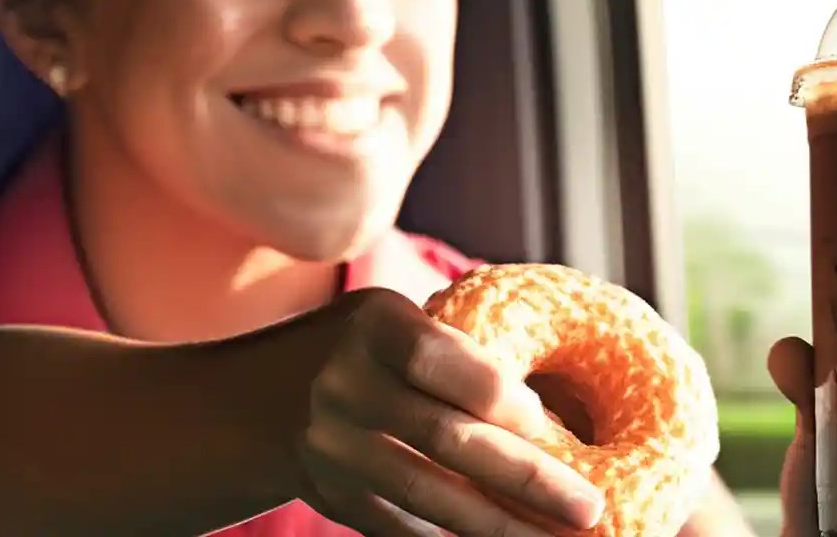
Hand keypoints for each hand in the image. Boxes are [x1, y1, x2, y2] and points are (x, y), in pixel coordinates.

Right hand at [295, 288, 604, 535]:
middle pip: (448, 439)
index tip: (556, 426)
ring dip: (502, 527)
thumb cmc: (356, 349)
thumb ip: (455, 349)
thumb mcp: (391, 320)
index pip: (444, 364)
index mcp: (372, 326)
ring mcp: (332, 447)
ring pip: (431, 496)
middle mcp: (346, 385)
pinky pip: (404, 527)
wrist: (247, 401)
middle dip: (529, 479)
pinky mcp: (331, 495)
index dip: (503, 398)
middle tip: (589, 508)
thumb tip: (555, 403)